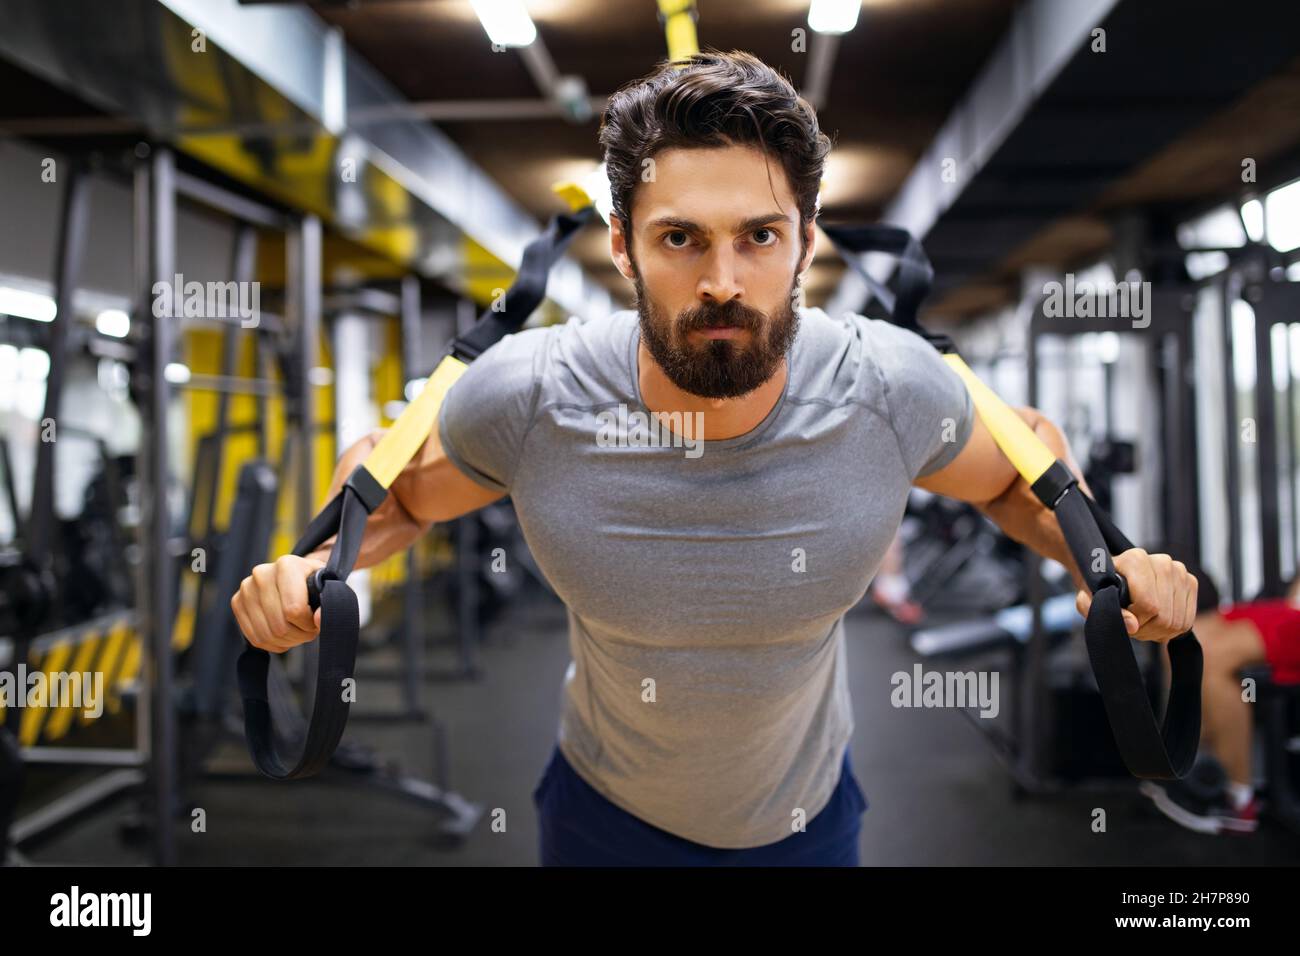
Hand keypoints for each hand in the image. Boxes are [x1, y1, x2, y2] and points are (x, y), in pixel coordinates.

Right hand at [231, 554, 325, 652]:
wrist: (297, 576)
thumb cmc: (315, 584)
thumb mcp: (329, 589)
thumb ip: (329, 605)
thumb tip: (318, 620)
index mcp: (287, 565)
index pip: (293, 610)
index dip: (308, 624)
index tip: (315, 621)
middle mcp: (262, 573)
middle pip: (279, 626)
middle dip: (298, 635)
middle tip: (308, 630)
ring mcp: (246, 588)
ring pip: (266, 635)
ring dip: (286, 641)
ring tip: (297, 632)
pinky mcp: (237, 602)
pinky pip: (254, 638)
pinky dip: (273, 644)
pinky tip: (284, 636)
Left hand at [1074, 548, 1196, 642]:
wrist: (1114, 576)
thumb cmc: (1099, 588)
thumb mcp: (1089, 600)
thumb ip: (1101, 610)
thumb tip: (1132, 625)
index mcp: (1136, 559)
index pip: (1148, 604)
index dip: (1135, 621)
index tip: (1123, 618)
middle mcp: (1162, 561)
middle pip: (1164, 616)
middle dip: (1146, 629)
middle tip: (1132, 625)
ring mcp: (1179, 571)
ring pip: (1177, 621)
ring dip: (1158, 632)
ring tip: (1142, 624)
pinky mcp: (1190, 582)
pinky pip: (1188, 621)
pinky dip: (1172, 630)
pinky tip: (1156, 623)